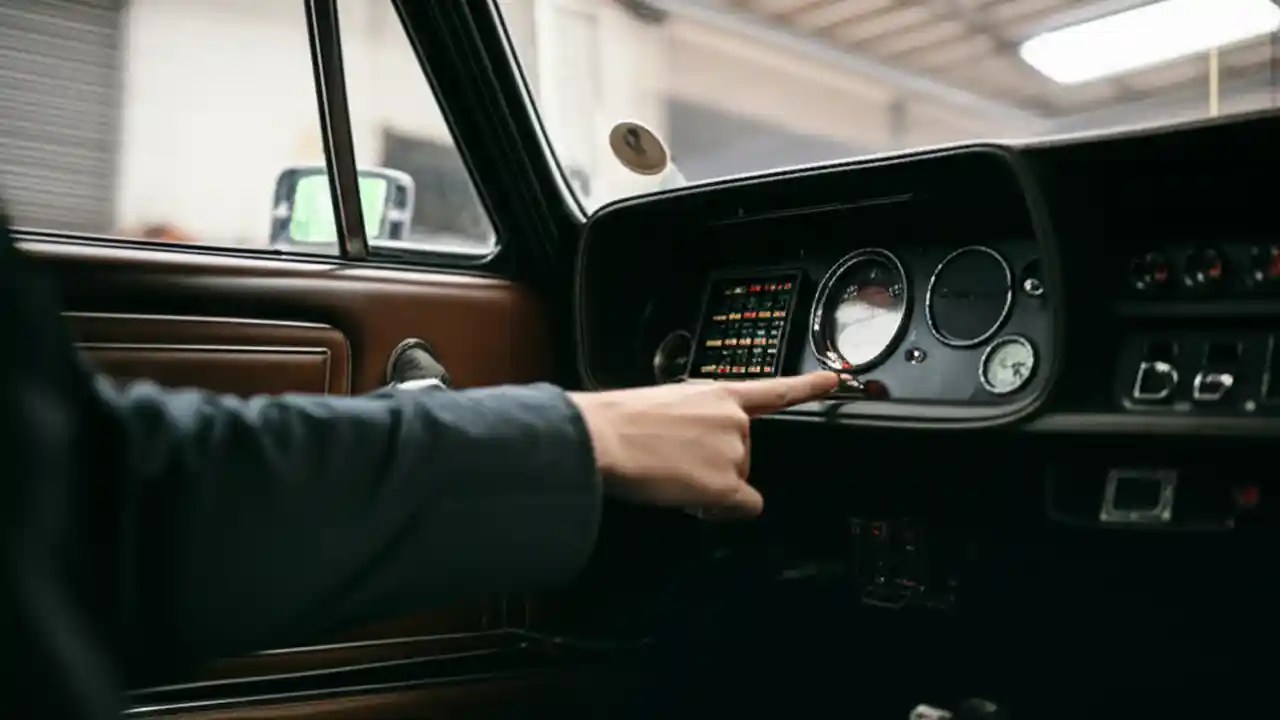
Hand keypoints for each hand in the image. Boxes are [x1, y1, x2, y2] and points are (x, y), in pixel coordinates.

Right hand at [568, 372, 838, 518]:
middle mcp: (735, 420)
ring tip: (670, 477)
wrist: (603, 438)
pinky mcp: (727, 483)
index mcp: (717, 394)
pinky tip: (695, 501)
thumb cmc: (618, 423)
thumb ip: (692, 422)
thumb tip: (688, 451)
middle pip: (742, 458)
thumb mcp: (663, 407)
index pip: (773, 390)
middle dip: (715, 469)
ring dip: (710, 488)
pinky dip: (723, 512)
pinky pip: (742, 507)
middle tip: (674, 467)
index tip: (836, 381)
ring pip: (736, 484)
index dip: (808, 387)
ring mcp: (734, 451)